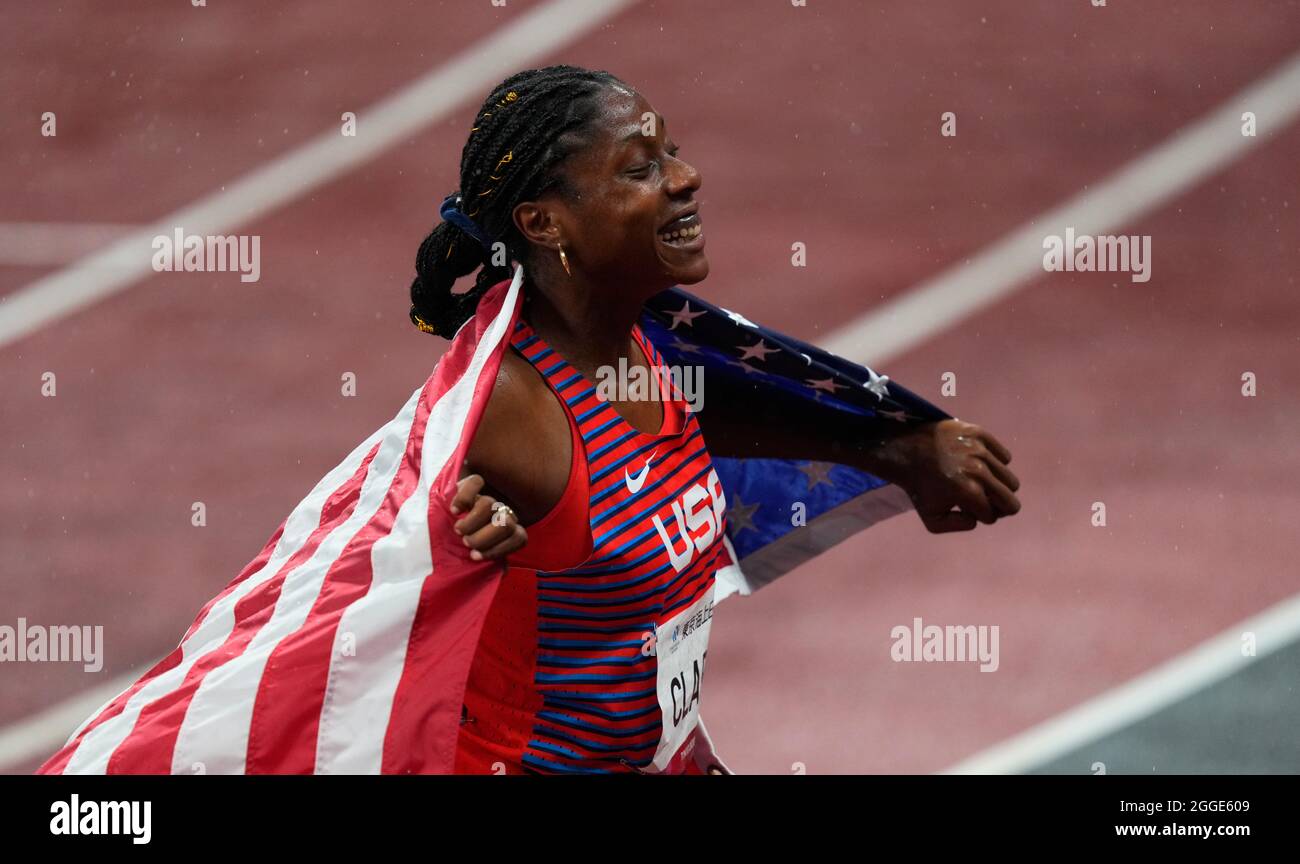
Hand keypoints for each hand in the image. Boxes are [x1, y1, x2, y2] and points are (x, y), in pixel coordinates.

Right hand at [449, 473, 527, 561]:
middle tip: (466, 542)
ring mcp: (490, 496)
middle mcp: (503, 512)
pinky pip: (476, 483)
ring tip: (458, 530)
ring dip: (471, 522)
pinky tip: (454, 511)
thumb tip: (501, 572)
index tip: (474, 557)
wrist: (451, 515)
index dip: (498, 550)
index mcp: (510, 531)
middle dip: (483, 538)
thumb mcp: (480, 554)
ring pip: (489, 505)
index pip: (519, 538)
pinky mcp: (475, 482)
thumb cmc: (467, 541)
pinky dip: (463, 498)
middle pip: (506, 524)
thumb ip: (493, 565)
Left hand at [885, 419, 1021, 533]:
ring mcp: (981, 450)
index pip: (993, 516)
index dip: (982, 516)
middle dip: (998, 505)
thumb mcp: (931, 519)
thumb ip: (957, 526)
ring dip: (996, 485)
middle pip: (1010, 499)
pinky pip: (1005, 456)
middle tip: (983, 499)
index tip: (970, 509)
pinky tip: (980, 464)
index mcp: (968, 492)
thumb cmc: (920, 487)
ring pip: (1009, 478)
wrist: (906, 451)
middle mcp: (979, 470)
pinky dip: (996, 464)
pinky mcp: (981, 435)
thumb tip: (978, 519)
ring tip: (980, 482)